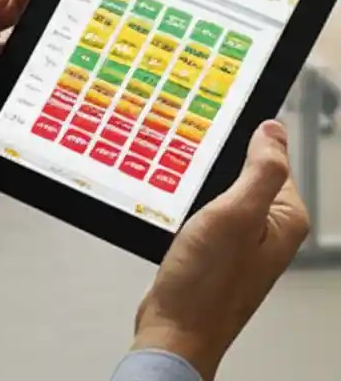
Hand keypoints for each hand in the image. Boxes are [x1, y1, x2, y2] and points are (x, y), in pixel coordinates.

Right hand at [132, 120, 309, 379]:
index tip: (210, 152)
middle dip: (213, 174)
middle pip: (242, 175)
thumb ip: (261, 171)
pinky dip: (188, 212)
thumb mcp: (236, 215)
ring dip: (196, 194)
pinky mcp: (217, 253)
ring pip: (218, 195)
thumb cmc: (206, 285)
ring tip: (182, 206)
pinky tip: (176, 222)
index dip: (238, 149)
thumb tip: (273, 131)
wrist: (175, 330)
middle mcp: (269, 231)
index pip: (270, 159)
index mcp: (286, 219)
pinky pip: (205, 216)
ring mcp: (242, 243)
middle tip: (192, 185)